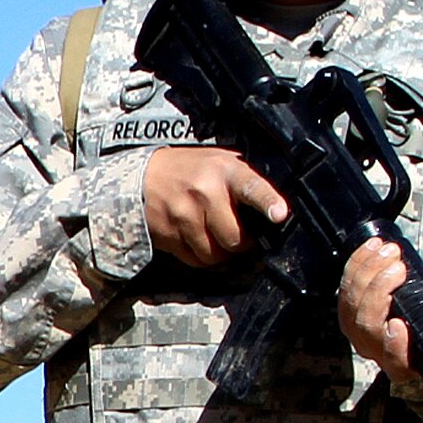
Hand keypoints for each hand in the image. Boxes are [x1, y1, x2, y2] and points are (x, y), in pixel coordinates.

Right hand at [143, 146, 287, 267]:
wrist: (142, 176)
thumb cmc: (191, 170)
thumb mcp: (220, 162)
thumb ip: (243, 182)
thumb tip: (272, 212)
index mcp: (225, 171)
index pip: (251, 187)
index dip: (267, 201)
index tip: (280, 214)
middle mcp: (204, 192)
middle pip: (234, 238)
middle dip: (240, 243)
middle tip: (240, 237)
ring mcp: (184, 215)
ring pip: (214, 255)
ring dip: (219, 254)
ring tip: (216, 238)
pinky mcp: (168, 234)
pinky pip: (194, 260)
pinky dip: (200, 256)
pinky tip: (197, 240)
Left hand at [337, 239, 422, 381]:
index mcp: (408, 360)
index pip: (395, 361)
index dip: (394, 346)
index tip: (398, 322)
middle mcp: (378, 349)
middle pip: (367, 325)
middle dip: (379, 290)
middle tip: (398, 266)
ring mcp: (359, 330)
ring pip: (352, 305)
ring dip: (368, 272)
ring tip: (388, 250)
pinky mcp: (348, 308)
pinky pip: (345, 287)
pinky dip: (358, 263)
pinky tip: (373, 247)